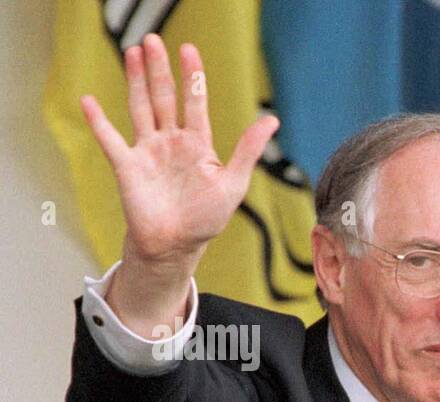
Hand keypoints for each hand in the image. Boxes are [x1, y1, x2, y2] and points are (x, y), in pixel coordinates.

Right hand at [77, 34, 278, 332]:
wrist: (176, 246)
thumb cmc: (206, 218)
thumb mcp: (233, 184)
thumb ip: (248, 150)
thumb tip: (272, 120)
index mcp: (197, 144)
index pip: (194, 102)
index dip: (192, 76)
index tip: (188, 50)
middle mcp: (171, 142)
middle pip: (164, 97)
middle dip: (159, 70)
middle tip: (153, 40)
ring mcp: (148, 151)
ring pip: (140, 108)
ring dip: (135, 81)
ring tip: (132, 53)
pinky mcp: (127, 166)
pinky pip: (110, 140)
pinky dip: (99, 122)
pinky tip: (90, 101)